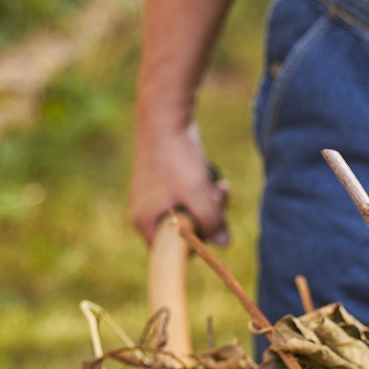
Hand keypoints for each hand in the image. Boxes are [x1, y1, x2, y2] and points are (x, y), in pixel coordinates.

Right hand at [128, 121, 229, 244]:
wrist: (165, 117)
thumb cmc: (176, 159)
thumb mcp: (197, 194)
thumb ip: (211, 222)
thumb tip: (225, 244)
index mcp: (144, 221)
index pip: (171, 251)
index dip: (196, 244)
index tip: (213, 227)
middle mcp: (145, 213)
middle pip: (183, 232)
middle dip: (208, 218)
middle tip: (221, 198)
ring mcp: (154, 197)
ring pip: (190, 214)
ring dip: (210, 204)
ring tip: (222, 187)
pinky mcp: (165, 183)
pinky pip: (188, 199)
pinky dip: (202, 192)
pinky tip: (215, 180)